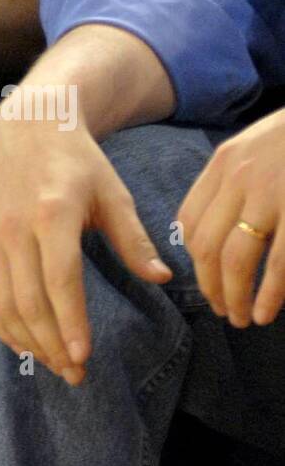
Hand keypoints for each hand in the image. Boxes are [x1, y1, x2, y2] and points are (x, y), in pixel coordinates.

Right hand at [0, 104, 171, 384]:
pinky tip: (22, 342)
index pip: (59, 279)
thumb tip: (161, 279)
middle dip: (51, 344)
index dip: (71, 323)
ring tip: (53, 363)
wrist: (28, 126)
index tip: (84, 358)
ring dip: (26, 341)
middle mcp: (14, 225)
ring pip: (2, 303)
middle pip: (29, 300)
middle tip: (75, 374)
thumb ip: (134, 239)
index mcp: (52, 211)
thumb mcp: (113, 193)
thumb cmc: (79, 162)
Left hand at [178, 108, 284, 327]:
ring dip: (235, 296)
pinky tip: (268, 311)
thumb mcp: (256, 147)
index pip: (189, 220)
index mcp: (225, 163)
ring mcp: (271, 193)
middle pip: (206, 245)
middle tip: (222, 310)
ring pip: (237, 258)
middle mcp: (240, 178)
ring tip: (243, 318)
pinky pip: (279, 262)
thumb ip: (232, 180)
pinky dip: (270, 293)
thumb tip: (210, 227)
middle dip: (210, 286)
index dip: (194, 258)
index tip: (206, 280)